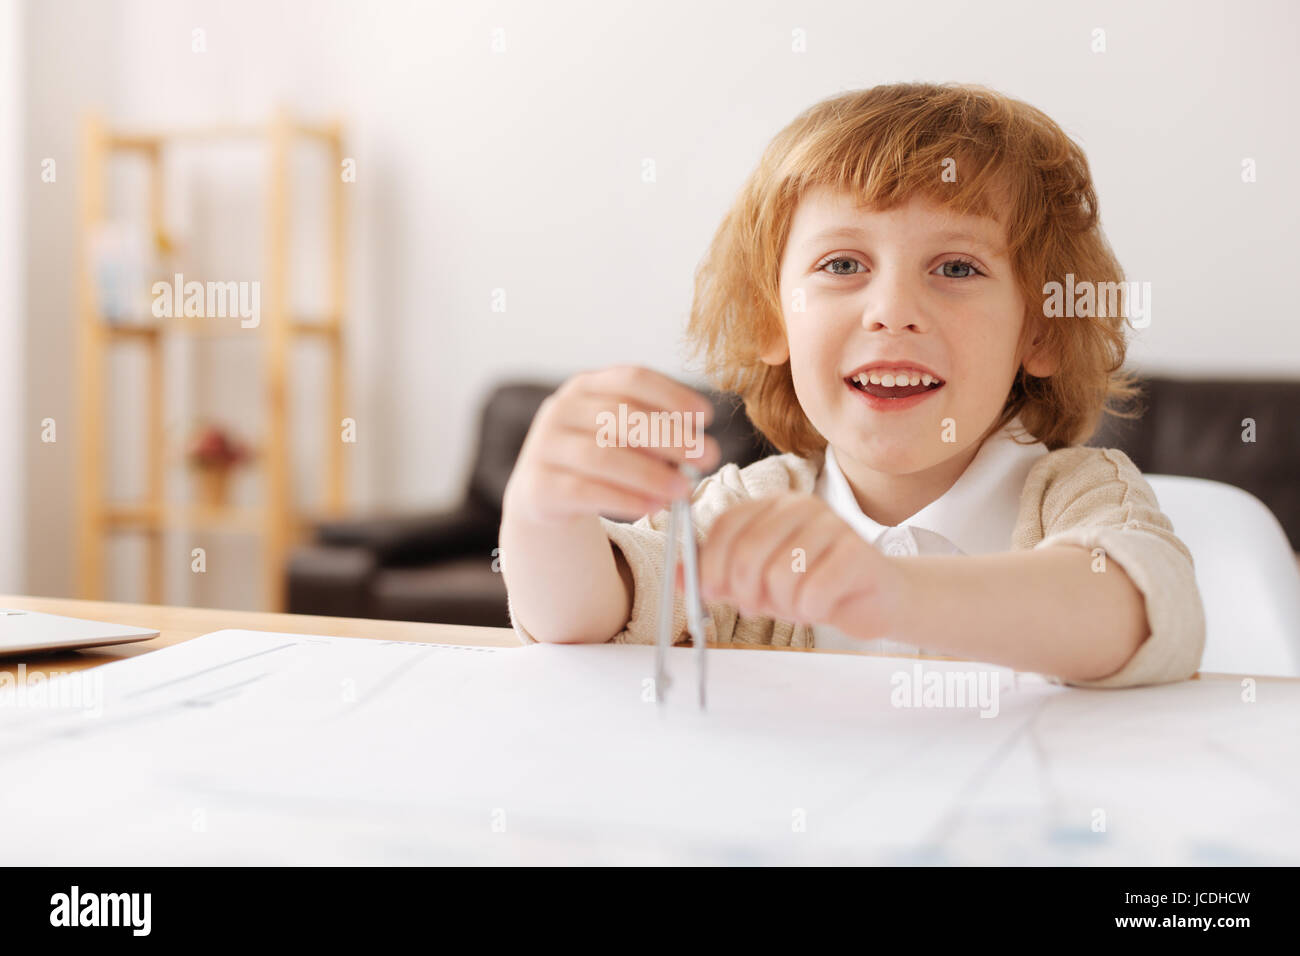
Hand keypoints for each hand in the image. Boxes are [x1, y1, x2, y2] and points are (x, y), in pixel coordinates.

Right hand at [504, 365, 721, 526]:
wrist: (544, 494)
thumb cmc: (597, 459)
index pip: (633, 378)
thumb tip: (700, 447)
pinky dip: (624, 500)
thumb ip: (655, 434)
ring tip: (683, 491)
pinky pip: (585, 492)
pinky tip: (652, 507)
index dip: (673, 395)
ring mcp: (545, 446)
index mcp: (587, 385)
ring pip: (603, 456)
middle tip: (707, 458)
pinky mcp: (538, 485)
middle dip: (671, 439)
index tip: (707, 417)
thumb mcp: (622, 436)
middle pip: (621, 417)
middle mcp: (562, 409)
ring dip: (650, 474)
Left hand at [694, 492, 906, 639]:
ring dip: (783, 604)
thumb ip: (715, 574)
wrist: (876, 598)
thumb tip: (675, 576)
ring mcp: (833, 525)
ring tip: (797, 602)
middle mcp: (802, 506)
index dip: (710, 564)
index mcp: (772, 505)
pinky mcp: (857, 553)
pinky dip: (809, 610)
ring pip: (780, 576)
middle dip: (744, 592)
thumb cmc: (812, 583)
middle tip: (756, 607)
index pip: (726, 526)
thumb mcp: (755, 580)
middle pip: (749, 552)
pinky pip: (813, 592)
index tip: (710, 593)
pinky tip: (821, 605)